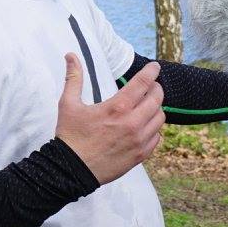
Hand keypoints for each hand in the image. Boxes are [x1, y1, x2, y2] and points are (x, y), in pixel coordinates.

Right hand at [56, 55, 164, 183]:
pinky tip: (145, 125)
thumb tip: (70, 55)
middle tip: (151, 86)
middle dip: (156, 88)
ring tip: (147, 105)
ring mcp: (138, 140)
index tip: (155, 67)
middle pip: (157, 99)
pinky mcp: (140, 155)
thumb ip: (73, 78)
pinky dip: (154, 128)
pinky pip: (157, 137)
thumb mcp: (68, 104)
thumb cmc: (70, 136)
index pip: (143, 82)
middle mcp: (132, 123)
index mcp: (117, 108)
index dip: (152, 71)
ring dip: (156, 108)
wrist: (71, 170)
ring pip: (160, 118)